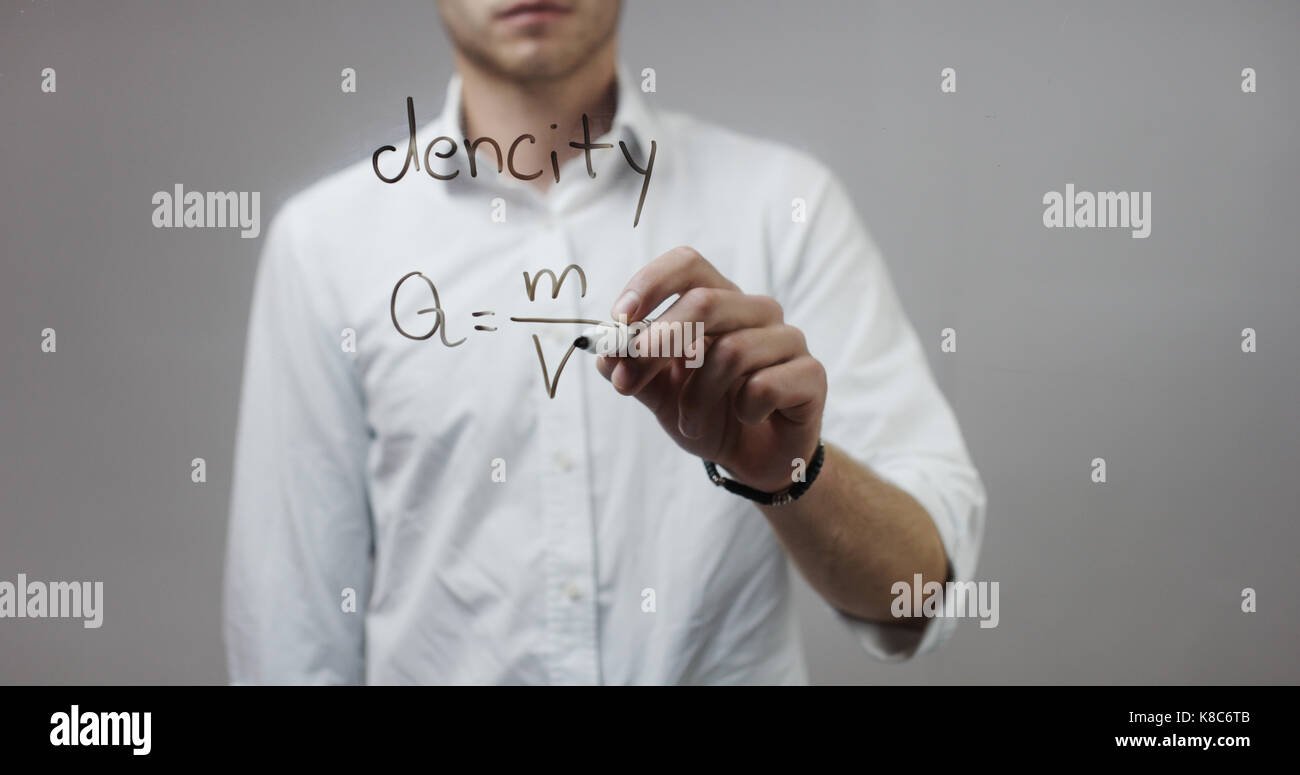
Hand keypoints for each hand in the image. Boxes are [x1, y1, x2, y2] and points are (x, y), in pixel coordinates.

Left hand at [596, 246, 826, 492]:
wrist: (755, 460)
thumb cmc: (709, 414)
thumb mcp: (658, 394)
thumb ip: (629, 369)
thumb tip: (603, 352)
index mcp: (719, 302)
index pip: (688, 264)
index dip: (650, 284)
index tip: (619, 319)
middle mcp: (756, 312)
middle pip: (705, 301)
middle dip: (658, 344)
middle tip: (628, 381)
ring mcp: (787, 340)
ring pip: (731, 351)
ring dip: (696, 397)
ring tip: (689, 422)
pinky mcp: (811, 375)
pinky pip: (765, 386)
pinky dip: (743, 410)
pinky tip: (745, 418)